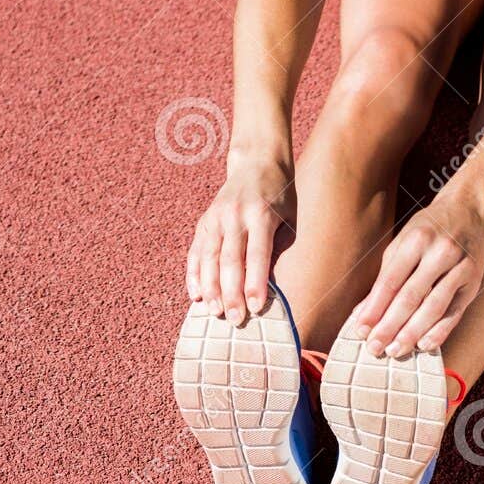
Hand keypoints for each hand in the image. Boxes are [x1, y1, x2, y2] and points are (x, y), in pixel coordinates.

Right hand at [186, 157, 295, 321]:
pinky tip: (196, 295)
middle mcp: (235, 216)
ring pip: (209, 258)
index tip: (256, 308)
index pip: (257, 255)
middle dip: (231, 293)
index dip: (255, 283)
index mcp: (261, 215)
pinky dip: (194, 274)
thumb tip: (266, 287)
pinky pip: (195, 251)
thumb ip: (277, 249)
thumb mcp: (289, 219)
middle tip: (234, 319)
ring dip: (210, 288)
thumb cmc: (281, 197)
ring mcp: (216, 217)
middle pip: (230, 260)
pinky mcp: (204, 221)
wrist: (257, 164)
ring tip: (213, 312)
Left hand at [352, 193, 483, 357]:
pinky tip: (424, 344)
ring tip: (395, 350)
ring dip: (412, 332)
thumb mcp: (404, 240)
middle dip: (389, 326)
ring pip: (433, 307)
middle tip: (374, 348)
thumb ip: (386, 274)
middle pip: (410, 297)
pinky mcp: (473, 281)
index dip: (374, 308)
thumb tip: (365, 310)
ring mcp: (459, 267)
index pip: (390, 281)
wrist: (471, 209)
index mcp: (416, 240)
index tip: (361, 330)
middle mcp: (439, 252)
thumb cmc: (430, 227)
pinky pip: (454, 311)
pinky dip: (439, 330)